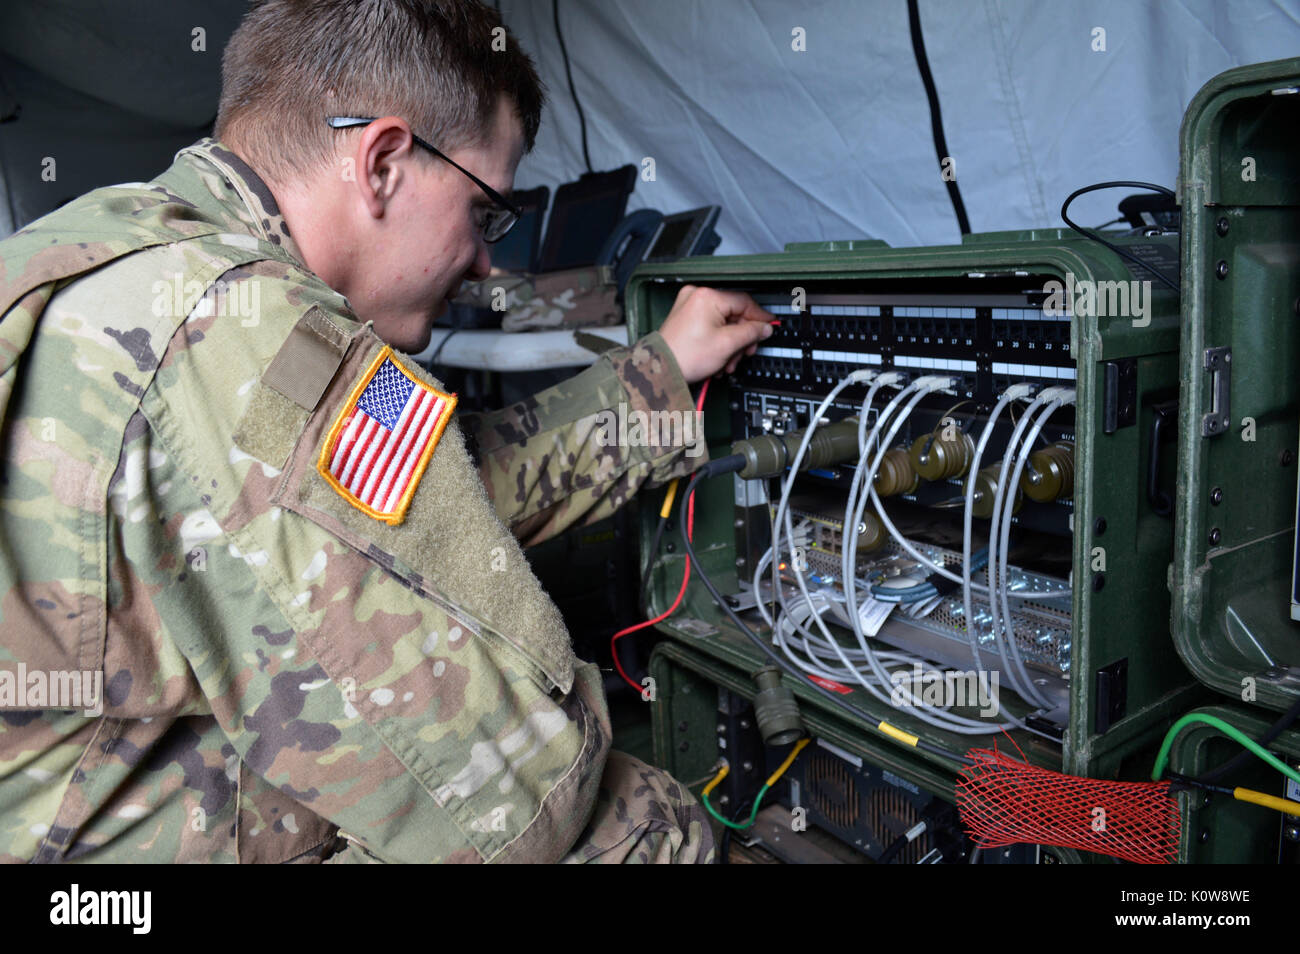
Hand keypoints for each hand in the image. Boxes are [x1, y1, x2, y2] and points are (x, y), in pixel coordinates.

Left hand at [657, 285, 773, 383]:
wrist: (661, 370)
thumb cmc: (684, 356)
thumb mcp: (727, 344)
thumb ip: (750, 332)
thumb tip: (764, 327)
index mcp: (707, 297)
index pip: (744, 302)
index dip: (759, 317)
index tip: (768, 327)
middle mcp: (696, 296)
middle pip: (734, 314)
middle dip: (741, 337)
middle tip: (746, 351)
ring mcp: (689, 306)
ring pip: (723, 322)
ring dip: (730, 344)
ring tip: (727, 362)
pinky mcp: (685, 318)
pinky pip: (710, 326)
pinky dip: (717, 341)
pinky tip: (717, 358)